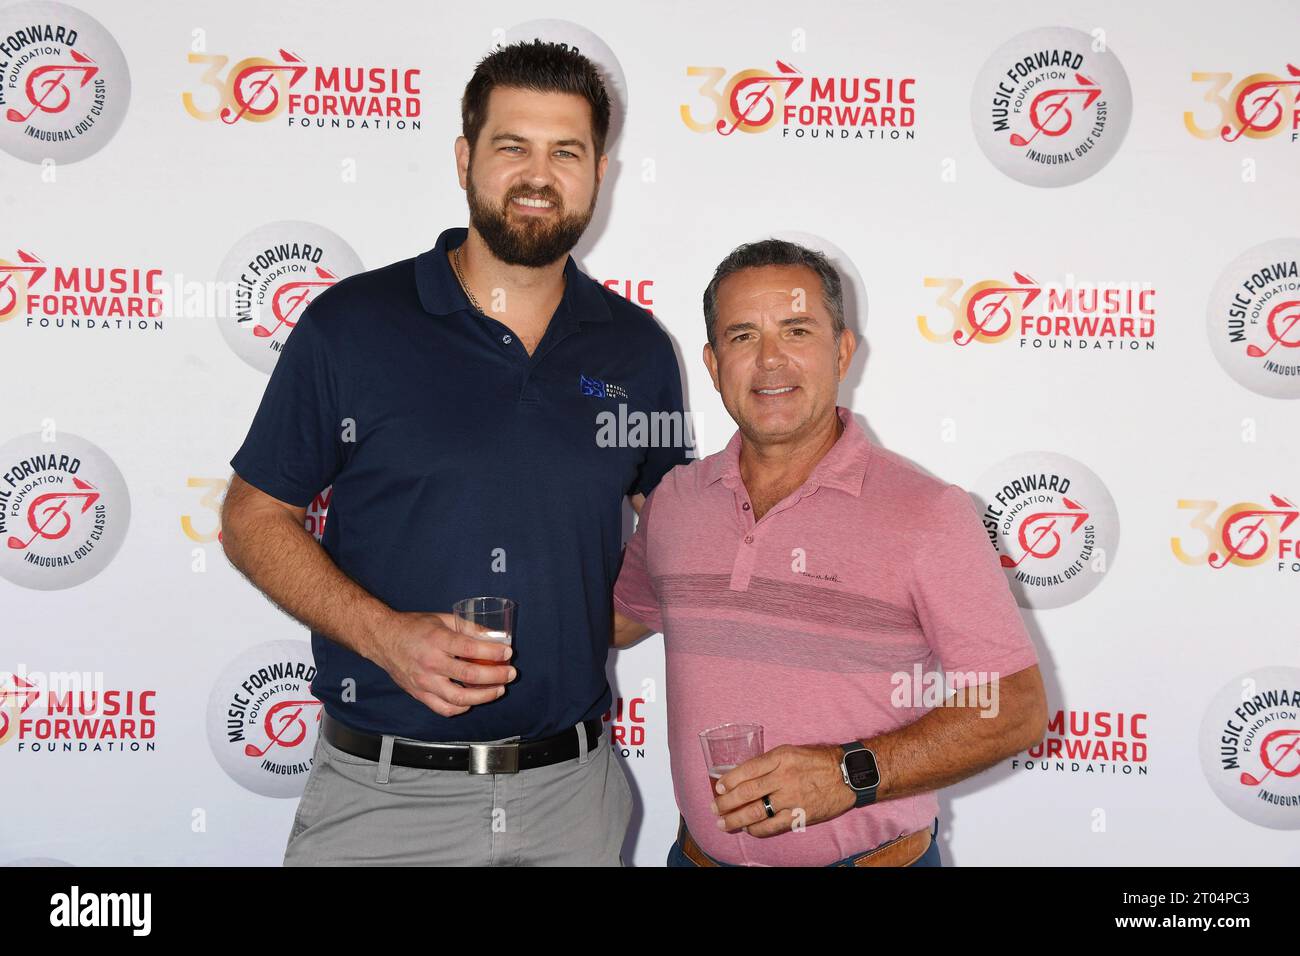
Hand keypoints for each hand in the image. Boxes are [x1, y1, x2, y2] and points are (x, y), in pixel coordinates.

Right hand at [368, 611, 515, 717]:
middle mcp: (430, 663)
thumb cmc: (413, 627)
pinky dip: (461, 707)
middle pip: (469, 675)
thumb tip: (494, 636)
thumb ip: (468, 627)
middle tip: (511, 673)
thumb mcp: (442, 619)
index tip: (508, 652)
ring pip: (458, 698)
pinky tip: (473, 700)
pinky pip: (444, 708)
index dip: (492, 652)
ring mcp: (424, 682)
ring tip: (499, 689)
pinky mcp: (419, 694)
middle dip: (496, 676)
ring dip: (484, 696)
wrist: (383, 639)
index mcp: (436, 640)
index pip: (469, 649)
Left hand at [712, 744, 856, 837]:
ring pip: (756, 811)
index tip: (719, 787)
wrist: (847, 774)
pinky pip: (772, 826)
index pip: (748, 769)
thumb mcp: (792, 751)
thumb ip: (770, 762)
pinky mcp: (799, 815)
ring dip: (736, 819)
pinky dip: (756, 829)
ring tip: (724, 823)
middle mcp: (784, 776)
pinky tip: (748, 828)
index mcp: (781, 757)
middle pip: (747, 792)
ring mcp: (791, 798)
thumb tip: (745, 774)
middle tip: (715, 808)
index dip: (730, 780)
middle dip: (727, 802)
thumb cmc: (819, 760)